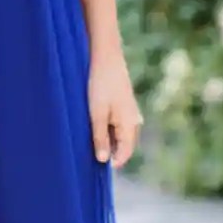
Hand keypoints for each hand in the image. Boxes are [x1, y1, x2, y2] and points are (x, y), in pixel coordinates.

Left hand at [88, 51, 142, 167]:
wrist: (106, 57)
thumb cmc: (100, 85)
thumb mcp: (96, 114)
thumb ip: (99, 138)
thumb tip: (103, 161)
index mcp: (130, 125)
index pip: (125, 154)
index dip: (111, 162)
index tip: (93, 165)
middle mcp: (134, 121)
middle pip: (123, 146)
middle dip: (109, 151)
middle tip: (88, 150)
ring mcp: (131, 113)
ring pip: (120, 135)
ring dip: (106, 139)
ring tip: (89, 134)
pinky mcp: (124, 105)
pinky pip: (118, 125)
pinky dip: (107, 128)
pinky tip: (93, 122)